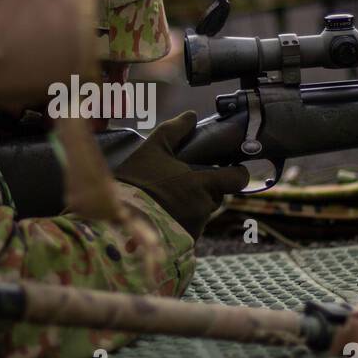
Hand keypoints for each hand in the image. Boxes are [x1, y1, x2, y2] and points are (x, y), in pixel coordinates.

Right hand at [113, 111, 248, 239]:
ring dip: (191, 205)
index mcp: (203, 184)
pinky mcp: (185, 242)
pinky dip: (180, 222)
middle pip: (217, 195)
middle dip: (205, 189)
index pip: (238, 179)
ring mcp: (196, 226)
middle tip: (183, 182)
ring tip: (167, 200)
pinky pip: (190, 228)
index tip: (228, 169)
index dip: (236, 173)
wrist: (119, 219)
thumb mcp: (152, 149)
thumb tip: (191, 115)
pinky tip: (162, 215)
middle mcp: (204, 207)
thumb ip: (174, 131)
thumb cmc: (137, 181)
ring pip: (202, 212)